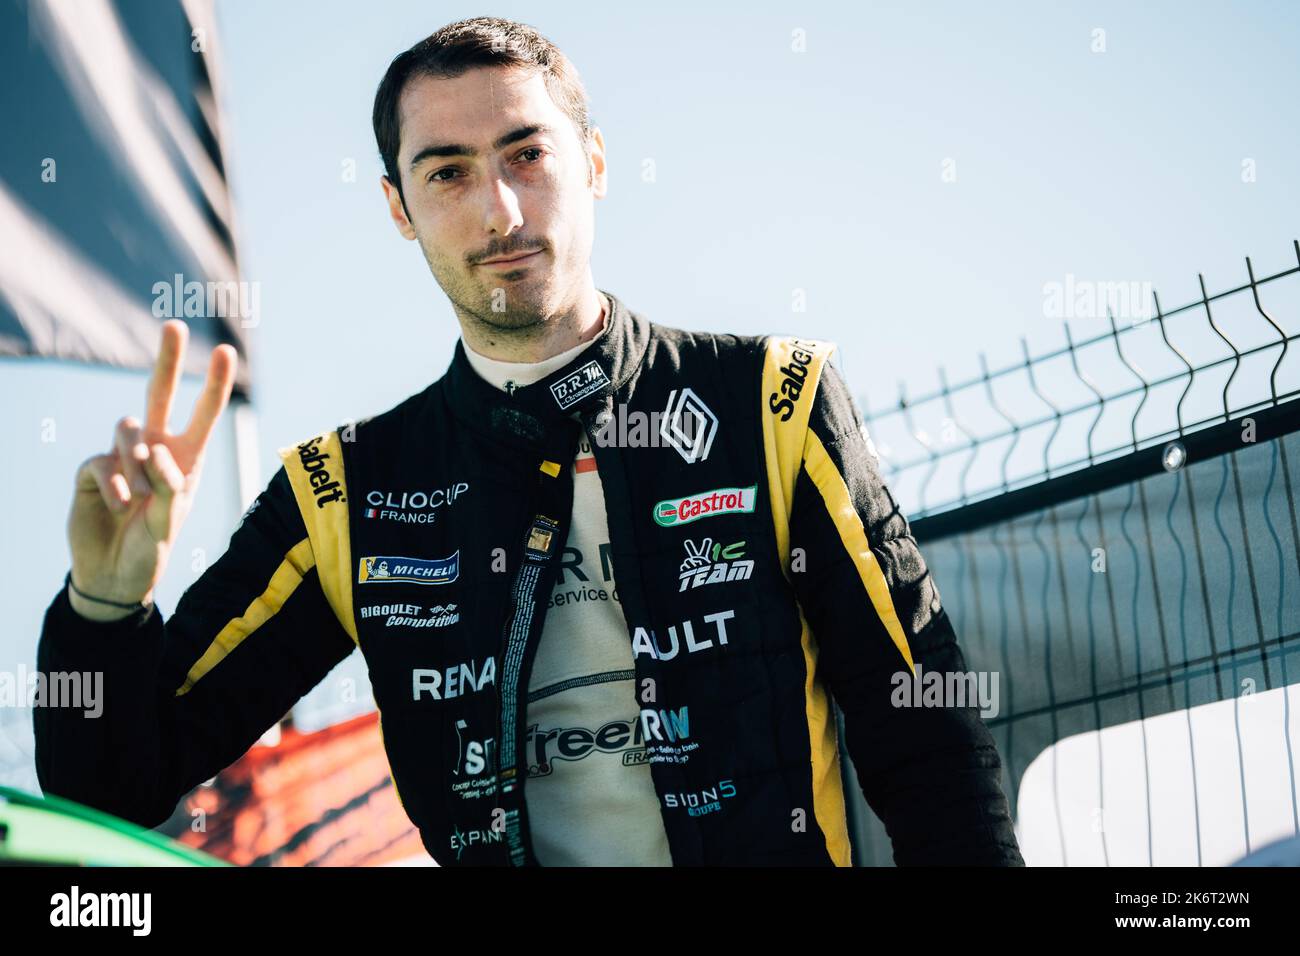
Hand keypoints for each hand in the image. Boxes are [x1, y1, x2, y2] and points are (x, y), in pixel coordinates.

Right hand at [66, 321, 236, 620]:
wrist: (114, 576)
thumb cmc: (151, 548)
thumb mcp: (170, 519)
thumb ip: (169, 485)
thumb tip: (152, 448)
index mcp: (185, 459)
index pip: (202, 415)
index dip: (213, 383)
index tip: (224, 350)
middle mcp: (154, 449)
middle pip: (159, 396)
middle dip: (167, 360)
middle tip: (173, 324)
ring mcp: (121, 456)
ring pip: (129, 430)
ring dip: (138, 466)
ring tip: (141, 500)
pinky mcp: (92, 469)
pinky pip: (104, 462)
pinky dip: (116, 485)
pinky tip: (120, 507)